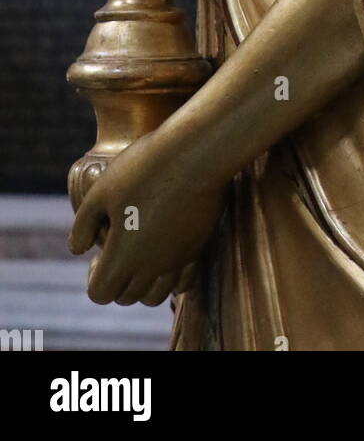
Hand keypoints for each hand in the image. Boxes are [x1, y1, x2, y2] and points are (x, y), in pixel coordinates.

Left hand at [68, 129, 226, 306]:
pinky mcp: (198, 246)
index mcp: (124, 255)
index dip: (94, 278)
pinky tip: (165, 249)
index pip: (100, 293)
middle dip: (117, 282)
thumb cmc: (145, 168)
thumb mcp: (102, 190)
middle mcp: (152, 266)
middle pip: (128, 297)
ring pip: (157, 296)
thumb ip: (83, 224)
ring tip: (141, 256)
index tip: (97, 257)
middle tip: (117, 253)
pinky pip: (182, 280)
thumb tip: (76, 249)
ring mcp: (178, 259)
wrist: (197, 153)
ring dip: (144, 284)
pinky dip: (170, 276)